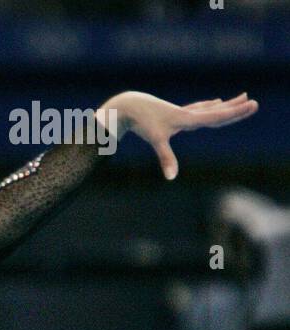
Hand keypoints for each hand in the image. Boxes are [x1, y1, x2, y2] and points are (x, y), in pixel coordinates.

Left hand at [101, 91, 257, 180]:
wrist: (129, 106)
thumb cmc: (143, 123)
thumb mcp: (156, 140)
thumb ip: (166, 158)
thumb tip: (171, 177)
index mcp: (189, 119)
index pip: (218, 117)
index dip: (236, 113)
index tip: (252, 105)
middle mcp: (189, 114)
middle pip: (217, 111)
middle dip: (235, 109)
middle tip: (253, 103)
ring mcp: (182, 113)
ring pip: (209, 108)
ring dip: (225, 105)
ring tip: (240, 98)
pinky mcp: (175, 114)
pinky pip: (198, 109)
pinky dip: (209, 106)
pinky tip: (213, 102)